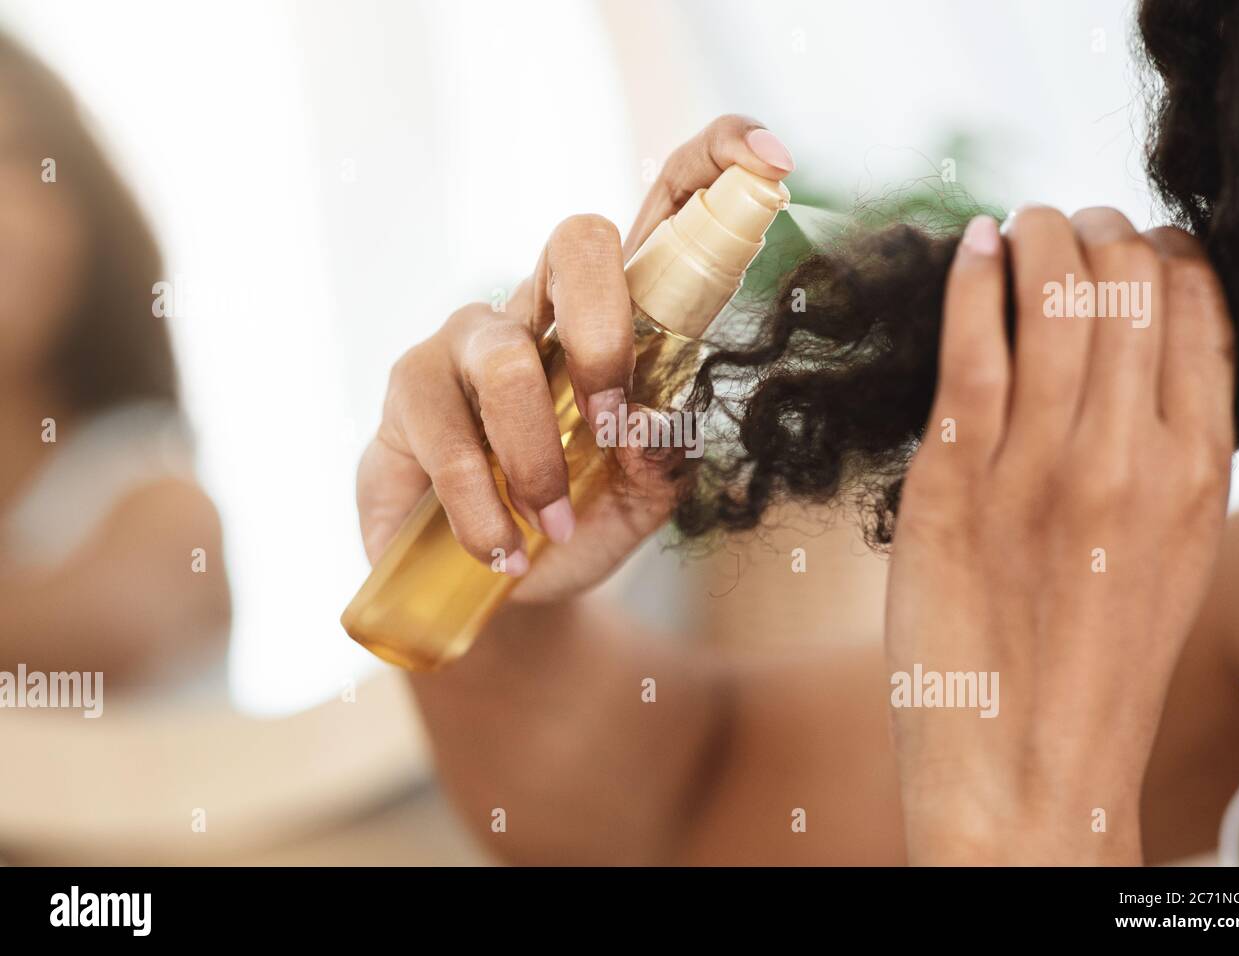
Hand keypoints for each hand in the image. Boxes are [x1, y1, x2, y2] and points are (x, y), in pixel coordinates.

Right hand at [356, 115, 794, 603]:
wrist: (500, 587)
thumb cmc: (576, 524)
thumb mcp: (639, 502)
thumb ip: (664, 462)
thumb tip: (655, 423)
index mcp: (613, 322)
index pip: (660, 210)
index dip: (713, 160)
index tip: (774, 163)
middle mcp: (541, 310)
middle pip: (576, 241)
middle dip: (605, 331)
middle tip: (612, 425)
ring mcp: (466, 343)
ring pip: (505, 358)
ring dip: (537, 459)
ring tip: (552, 526)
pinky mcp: (407, 392)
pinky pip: (447, 436)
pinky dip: (484, 506)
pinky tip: (503, 549)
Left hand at [884, 207, 1234, 863]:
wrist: (1027, 771)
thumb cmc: (1090, 667)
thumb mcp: (1164, 556)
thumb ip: (1159, 458)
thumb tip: (1134, 360)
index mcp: (1194, 472)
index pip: (1197, 311)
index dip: (1165, 252)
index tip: (1135, 238)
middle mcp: (1128, 457)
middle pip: (1128, 287)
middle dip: (1100, 231)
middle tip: (1070, 222)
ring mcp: (1039, 468)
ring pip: (1052, 301)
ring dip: (1038, 238)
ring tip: (1024, 222)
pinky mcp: (953, 484)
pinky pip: (969, 350)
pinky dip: (972, 280)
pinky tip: (972, 246)